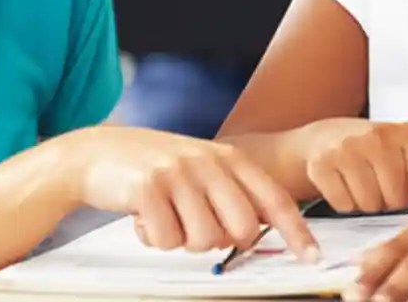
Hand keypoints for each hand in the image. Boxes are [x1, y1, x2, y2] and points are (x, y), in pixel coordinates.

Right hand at [60, 127, 318, 259]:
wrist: (95, 152)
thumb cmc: (152, 166)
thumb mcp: (198, 167)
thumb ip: (230, 192)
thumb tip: (260, 231)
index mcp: (227, 157)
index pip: (273, 198)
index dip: (295, 231)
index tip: (311, 257)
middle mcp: (207, 162)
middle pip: (241, 229)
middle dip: (220, 241)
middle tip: (192, 225)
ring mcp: (178, 173)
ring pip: (203, 240)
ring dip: (180, 239)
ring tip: (163, 215)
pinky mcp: (148, 187)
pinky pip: (166, 240)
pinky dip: (152, 238)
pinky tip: (141, 216)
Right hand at [291, 120, 407, 212]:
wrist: (328, 137)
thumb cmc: (382, 153)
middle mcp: (378, 135)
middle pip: (396, 198)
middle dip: (392, 201)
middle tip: (384, 186)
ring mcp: (348, 148)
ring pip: (369, 204)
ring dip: (369, 204)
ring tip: (366, 185)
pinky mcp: (322, 163)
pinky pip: (344, 205)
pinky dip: (345, 204)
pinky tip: (345, 185)